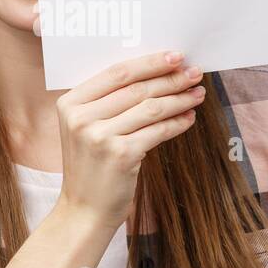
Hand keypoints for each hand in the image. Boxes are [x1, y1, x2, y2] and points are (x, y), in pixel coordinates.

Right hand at [55, 50, 204, 230]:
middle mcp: (81, 118)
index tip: (175, 56)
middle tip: (195, 72)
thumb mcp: (85, 129)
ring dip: (179, 98)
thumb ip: (107, 102)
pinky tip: (189, 117)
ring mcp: (100, 137)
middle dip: (170, 77)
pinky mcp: (120, 155)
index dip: (149, 62)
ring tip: (198, 93)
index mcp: (70, 103)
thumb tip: (154, 74)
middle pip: (136, 88)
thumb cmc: (91, 167)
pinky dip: (177, 123)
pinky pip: (158, 131)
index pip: (116, 73)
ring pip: (151, 108)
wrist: (84, 211)